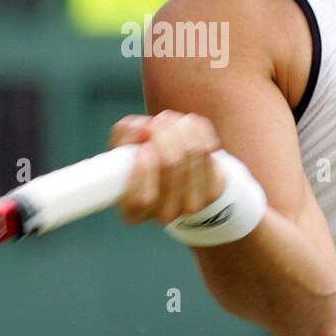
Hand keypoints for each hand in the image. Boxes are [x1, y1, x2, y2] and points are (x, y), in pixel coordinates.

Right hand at [108, 111, 226, 224]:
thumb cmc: (142, 156)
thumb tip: (142, 128)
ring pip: (192, 151)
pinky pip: (207, 147)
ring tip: (168, 120)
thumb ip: (124, 135)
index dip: (144, 169)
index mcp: (133, 212)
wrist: (175, 166)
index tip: (144, 147)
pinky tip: (186, 126)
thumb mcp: (122, 146)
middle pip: (170, 165)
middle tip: (156, 123)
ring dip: (178, 127)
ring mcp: (191, 205)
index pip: (141, 199)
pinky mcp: (213, 190)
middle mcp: (163, 214)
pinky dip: (197, 129)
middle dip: (162, 134)